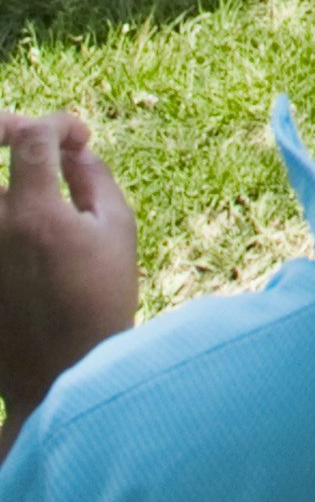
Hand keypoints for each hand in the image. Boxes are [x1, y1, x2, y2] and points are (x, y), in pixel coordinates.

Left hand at [0, 114, 139, 431]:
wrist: (62, 378)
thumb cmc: (101, 303)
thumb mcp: (118, 230)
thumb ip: (94, 178)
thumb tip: (73, 152)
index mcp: (34, 214)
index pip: (33, 136)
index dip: (59, 123)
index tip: (80, 139)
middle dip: (5, 129)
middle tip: (25, 136)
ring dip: (2, 182)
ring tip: (23, 182)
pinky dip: (2, 217)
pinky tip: (19, 220)